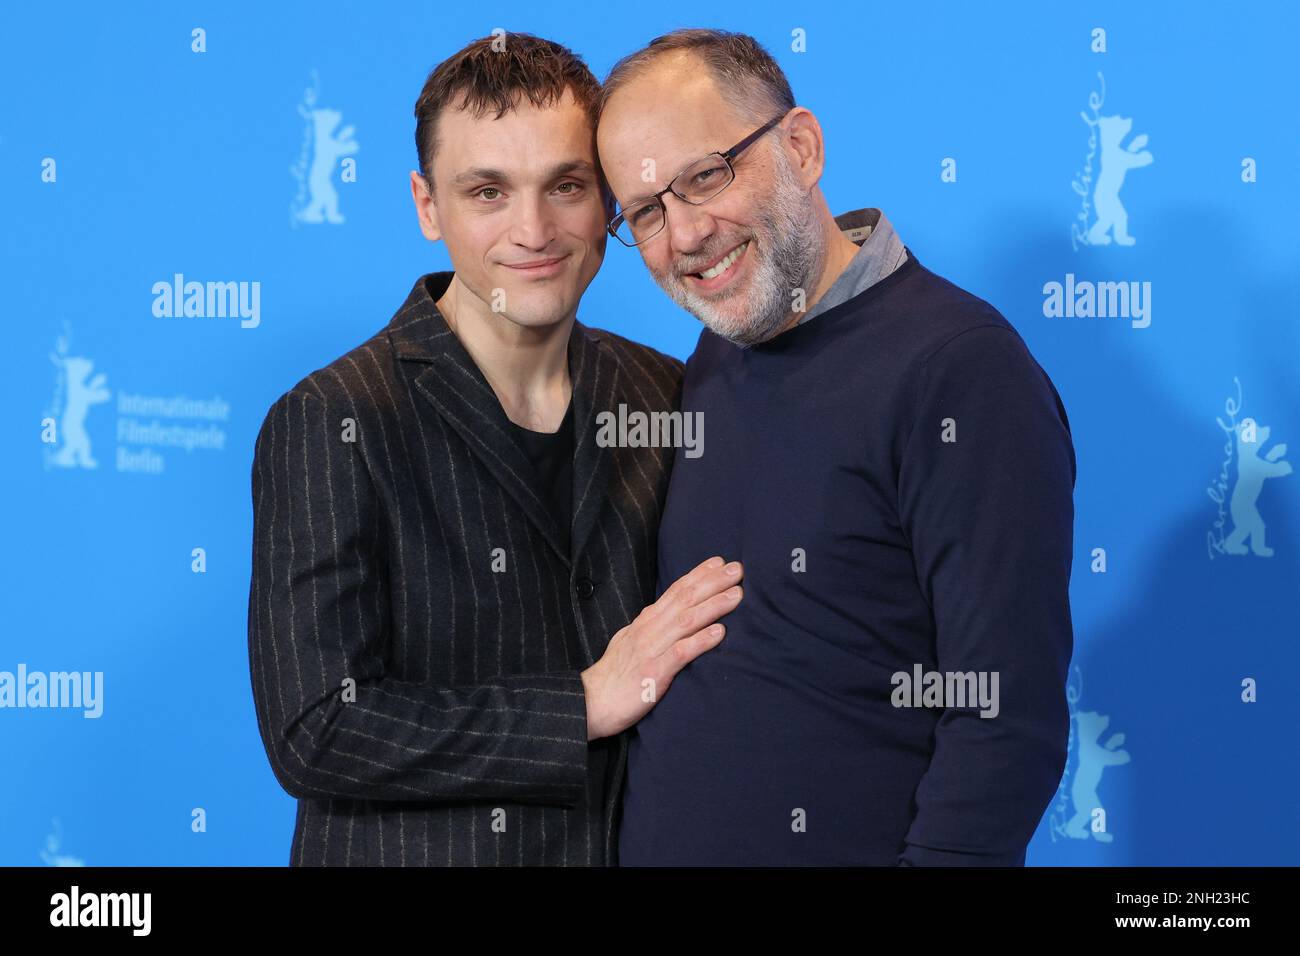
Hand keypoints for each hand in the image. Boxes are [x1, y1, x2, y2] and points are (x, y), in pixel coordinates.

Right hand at [581, 556, 742, 739]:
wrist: (589, 702)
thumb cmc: (613, 675)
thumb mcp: (630, 640)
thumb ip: (651, 627)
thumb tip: (669, 614)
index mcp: (646, 621)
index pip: (675, 590)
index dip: (698, 574)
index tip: (719, 561)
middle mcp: (649, 629)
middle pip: (685, 598)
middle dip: (713, 582)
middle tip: (737, 569)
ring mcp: (651, 649)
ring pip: (686, 620)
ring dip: (713, 605)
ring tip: (737, 595)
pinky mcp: (653, 672)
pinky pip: (681, 653)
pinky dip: (701, 641)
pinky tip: (720, 633)